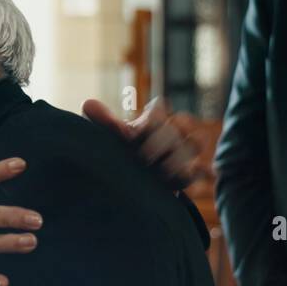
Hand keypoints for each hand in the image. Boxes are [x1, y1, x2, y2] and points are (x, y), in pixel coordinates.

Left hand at [82, 97, 212, 189]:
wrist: (123, 180)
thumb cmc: (116, 150)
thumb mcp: (105, 136)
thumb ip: (100, 121)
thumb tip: (88, 104)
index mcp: (151, 119)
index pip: (159, 109)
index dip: (148, 121)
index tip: (129, 137)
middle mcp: (170, 131)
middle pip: (180, 125)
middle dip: (162, 141)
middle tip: (143, 157)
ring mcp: (181, 152)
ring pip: (194, 144)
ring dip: (178, 157)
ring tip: (161, 172)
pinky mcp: (185, 174)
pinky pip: (197, 169)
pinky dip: (190, 173)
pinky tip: (175, 182)